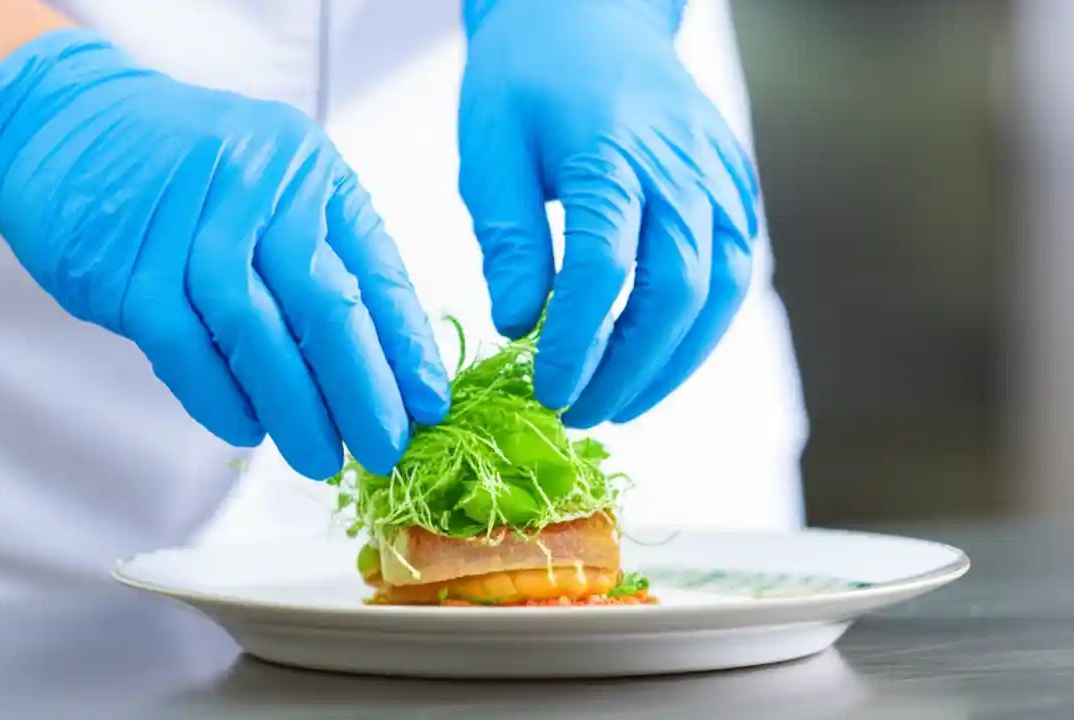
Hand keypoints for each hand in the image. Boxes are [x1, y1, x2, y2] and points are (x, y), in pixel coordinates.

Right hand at [0, 30, 449, 478]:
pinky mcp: (129, 267)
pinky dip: (220, 398)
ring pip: (257, 334)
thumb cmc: (185, 169)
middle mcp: (257, 188)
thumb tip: (379, 363)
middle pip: (326, 306)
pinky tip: (245, 430)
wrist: (65, 123)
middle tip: (384, 450)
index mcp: (309, 170)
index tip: (429, 406)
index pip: (374, 270)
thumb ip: (321, 256)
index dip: (406, 347)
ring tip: (320, 458)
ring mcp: (188, 226)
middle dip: (364, 391)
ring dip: (294, 409)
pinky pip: (186, 349)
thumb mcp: (271, 184)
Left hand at [459, 0, 760, 426]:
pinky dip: (700, 327)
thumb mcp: (491, 149)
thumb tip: (519, 326)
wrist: (591, 12)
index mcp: (612, 155)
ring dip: (673, 363)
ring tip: (620, 404)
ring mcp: (719, 178)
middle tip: (580, 413)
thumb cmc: (528, 79)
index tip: (544, 391)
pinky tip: (659, 358)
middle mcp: (681, 170)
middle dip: (629, 370)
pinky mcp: (734, 187)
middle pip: (675, 293)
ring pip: (720, 293)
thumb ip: (510, 239)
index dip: (577, 345)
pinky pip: (736, 271)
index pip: (604, 272)